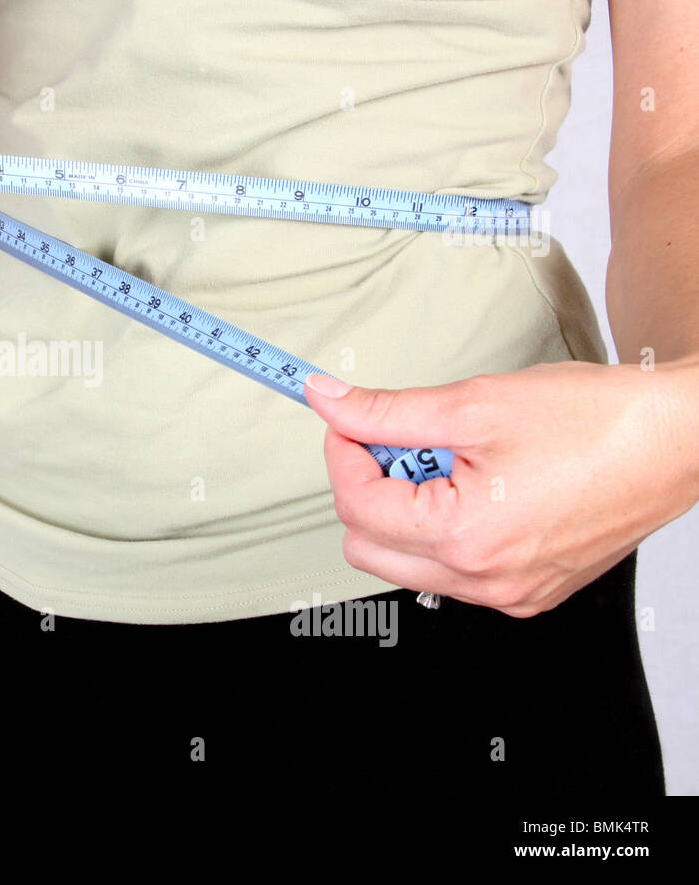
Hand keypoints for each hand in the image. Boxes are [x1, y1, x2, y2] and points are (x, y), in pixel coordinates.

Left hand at [303, 358, 698, 616]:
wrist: (677, 439)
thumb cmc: (597, 421)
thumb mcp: (474, 403)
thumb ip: (386, 411)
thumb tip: (330, 402)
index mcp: (464, 537)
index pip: (355, 504)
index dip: (342, 450)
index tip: (350, 420)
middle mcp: (484, 580)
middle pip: (367, 545)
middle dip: (368, 487)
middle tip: (402, 441)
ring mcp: (509, 593)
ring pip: (406, 562)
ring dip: (407, 510)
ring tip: (452, 462)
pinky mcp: (531, 591)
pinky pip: (454, 572)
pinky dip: (446, 530)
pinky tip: (480, 487)